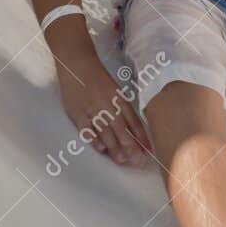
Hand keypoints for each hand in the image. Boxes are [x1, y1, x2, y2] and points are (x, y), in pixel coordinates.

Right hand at [55, 48, 152, 167]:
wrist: (78, 65)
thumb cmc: (99, 81)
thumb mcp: (116, 93)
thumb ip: (124, 112)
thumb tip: (135, 133)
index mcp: (120, 100)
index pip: (134, 122)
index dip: (142, 138)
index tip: (148, 152)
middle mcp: (108, 105)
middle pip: (121, 129)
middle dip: (130, 146)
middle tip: (136, 161)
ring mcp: (92, 109)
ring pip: (105, 131)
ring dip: (114, 147)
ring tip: (121, 160)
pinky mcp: (77, 112)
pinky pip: (86, 127)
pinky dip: (93, 138)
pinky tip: (100, 148)